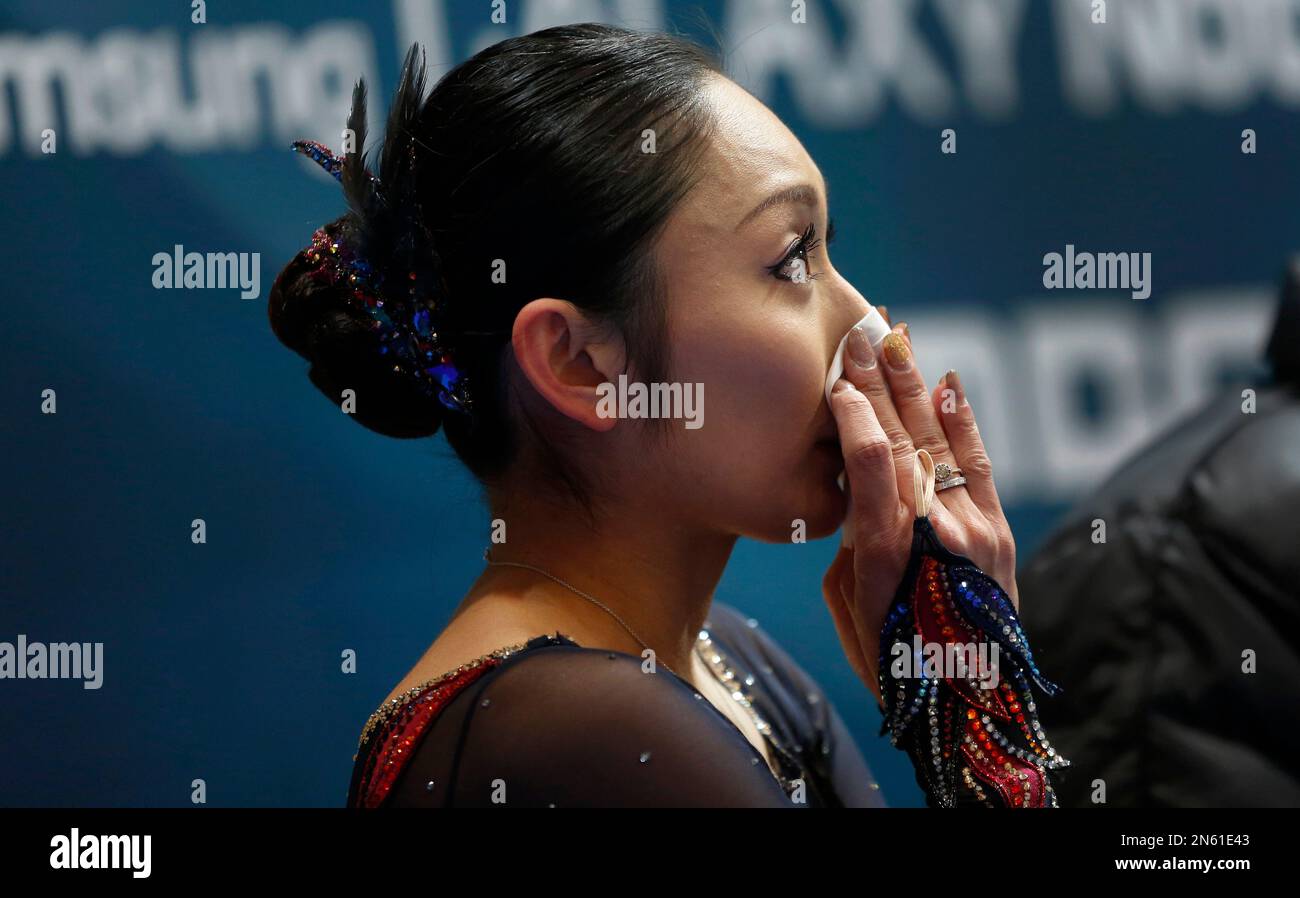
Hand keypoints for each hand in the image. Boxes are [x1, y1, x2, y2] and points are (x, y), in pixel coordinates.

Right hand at [821, 319, 1016, 705]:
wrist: (971, 704)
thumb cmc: (894, 661)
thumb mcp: (849, 609)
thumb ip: (855, 543)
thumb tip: (865, 499)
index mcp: (886, 554)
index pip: (870, 460)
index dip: (855, 412)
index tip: (839, 375)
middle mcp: (935, 532)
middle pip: (905, 439)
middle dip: (880, 384)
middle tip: (863, 335)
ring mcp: (975, 529)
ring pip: (940, 442)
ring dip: (917, 389)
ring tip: (898, 342)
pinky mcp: (1000, 534)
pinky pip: (979, 465)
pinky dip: (962, 423)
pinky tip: (948, 386)